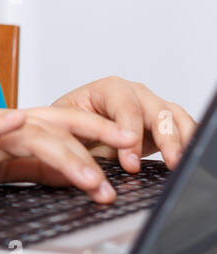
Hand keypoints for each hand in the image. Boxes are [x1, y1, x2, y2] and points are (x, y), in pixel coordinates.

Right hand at [0, 107, 138, 201]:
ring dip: (65, 155)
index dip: (101, 133)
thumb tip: (74, 176)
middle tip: (130, 152)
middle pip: (59, 124)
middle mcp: (6, 125)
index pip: (67, 127)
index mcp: (16, 132)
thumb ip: (33, 167)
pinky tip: (15, 121)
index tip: (133, 147)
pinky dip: (0, 124)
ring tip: (91, 178)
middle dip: (98, 136)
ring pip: (32, 136)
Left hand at [51, 76, 196, 170]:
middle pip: (156, 111)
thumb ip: (79, 138)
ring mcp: (151, 106)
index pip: (125, 107)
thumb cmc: (68, 127)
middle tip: (167, 163)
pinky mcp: (164, 122)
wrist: (76, 134)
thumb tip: (90, 160)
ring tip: (178, 163)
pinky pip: (183, 126)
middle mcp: (133, 93)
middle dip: (164, 138)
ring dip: (181, 140)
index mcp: (107, 89)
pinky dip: (188, 141)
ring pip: (174, 118)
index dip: (130, 134)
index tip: (130, 162)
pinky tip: (186, 157)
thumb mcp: (65, 129)